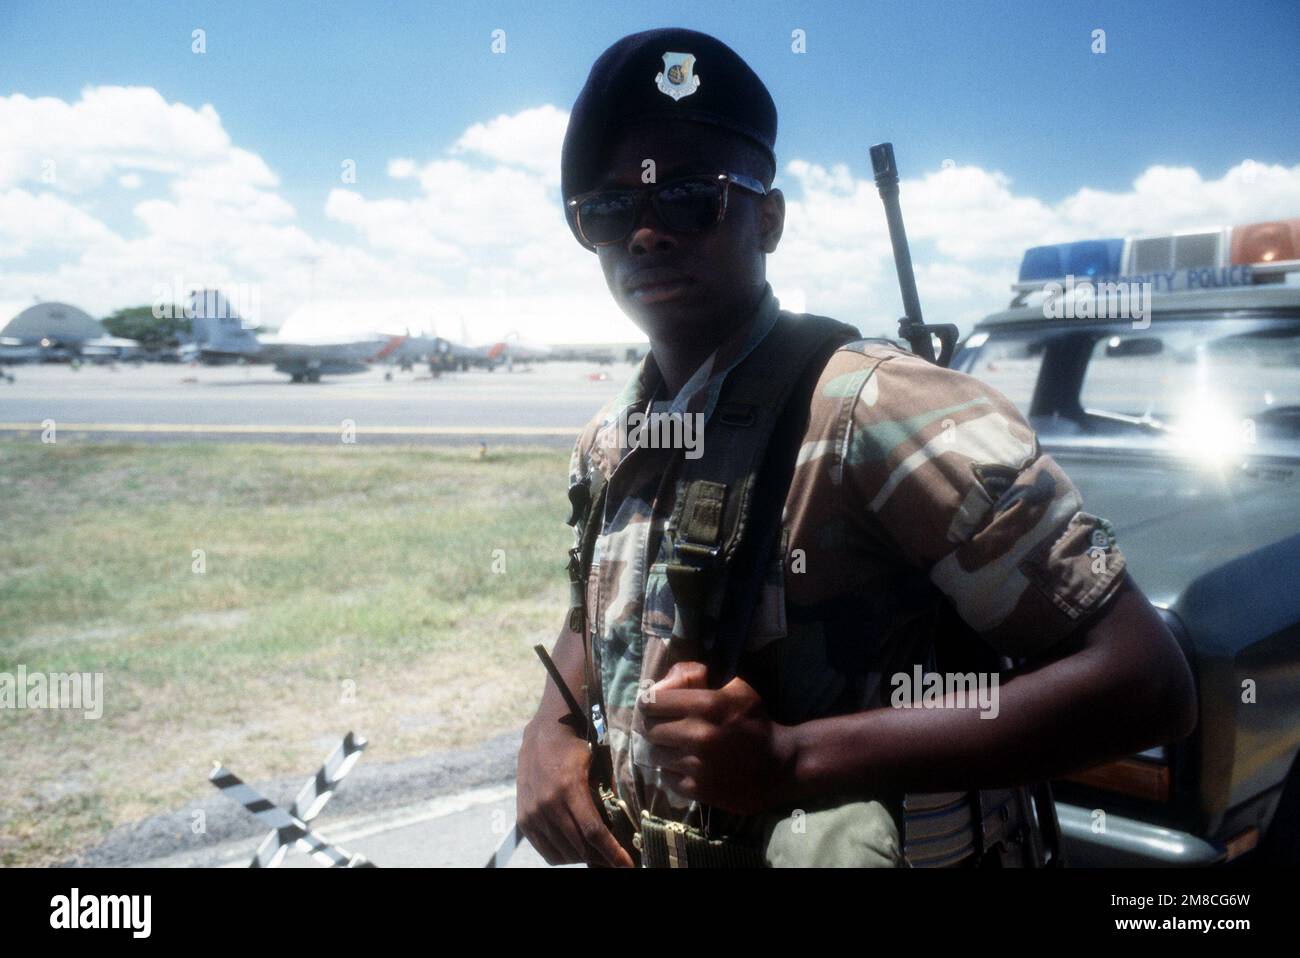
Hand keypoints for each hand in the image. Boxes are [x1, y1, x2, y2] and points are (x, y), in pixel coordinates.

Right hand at [515, 719, 634, 867]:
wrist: (541, 736)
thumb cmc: (573, 750)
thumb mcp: (594, 766)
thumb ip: (604, 795)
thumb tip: (622, 826)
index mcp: (569, 789)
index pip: (593, 832)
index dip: (612, 853)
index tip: (627, 865)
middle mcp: (548, 804)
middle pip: (580, 847)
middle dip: (601, 858)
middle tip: (614, 860)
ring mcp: (534, 814)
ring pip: (563, 853)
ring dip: (582, 857)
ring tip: (595, 853)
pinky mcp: (524, 820)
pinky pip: (545, 851)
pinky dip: (563, 855)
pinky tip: (574, 848)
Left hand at [640, 661, 797, 814]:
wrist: (781, 766)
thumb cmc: (757, 723)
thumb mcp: (736, 688)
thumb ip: (700, 679)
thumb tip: (666, 679)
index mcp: (706, 705)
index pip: (651, 702)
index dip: (649, 703)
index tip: (653, 707)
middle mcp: (697, 734)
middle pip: (649, 729)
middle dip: (653, 726)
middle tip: (664, 727)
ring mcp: (696, 764)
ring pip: (655, 754)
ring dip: (663, 750)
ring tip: (676, 748)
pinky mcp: (697, 789)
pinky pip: (667, 777)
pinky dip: (672, 771)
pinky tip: (686, 766)